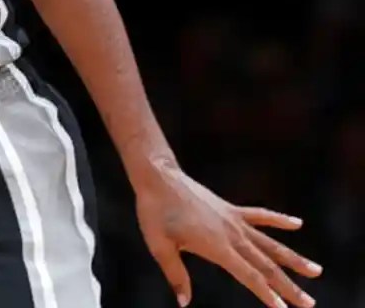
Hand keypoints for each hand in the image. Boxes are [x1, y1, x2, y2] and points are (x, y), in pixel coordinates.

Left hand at [135, 164, 321, 307]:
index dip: (267, 294)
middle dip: (289, 286)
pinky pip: (260, 216)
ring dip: (293, 259)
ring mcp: (234, 220)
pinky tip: (298, 223)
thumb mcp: (160, 247)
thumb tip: (184, 303)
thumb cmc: (155, 213)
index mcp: (216, 247)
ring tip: (316, 271)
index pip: (249, 276)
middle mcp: (232, 234)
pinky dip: (279, 220)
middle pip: (266, 265)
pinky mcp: (231, 209)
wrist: (158, 178)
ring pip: (271, 243)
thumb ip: (176, 275)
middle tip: (309, 303)